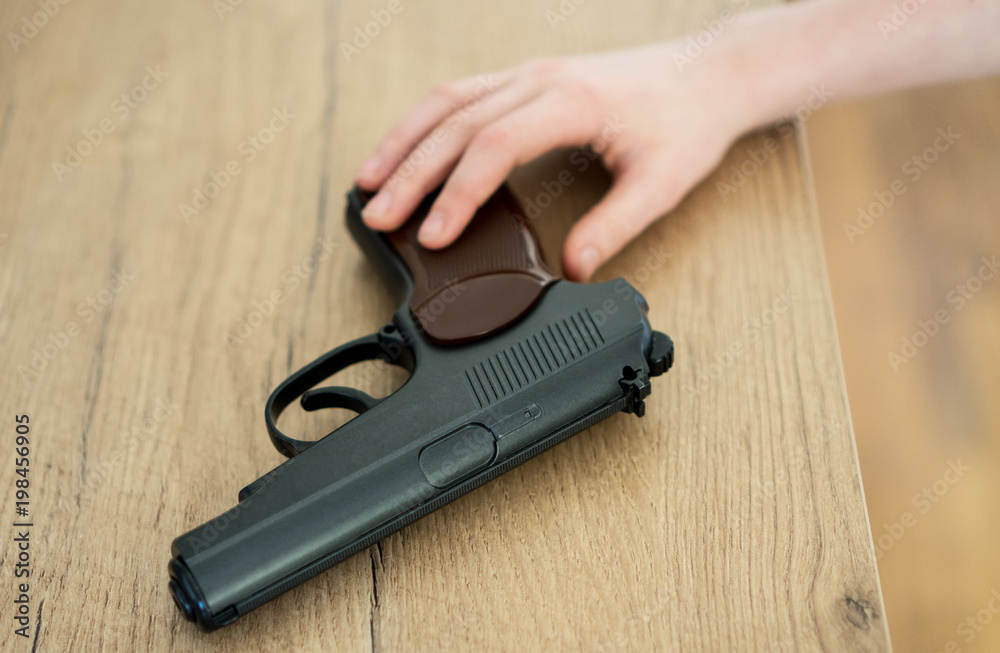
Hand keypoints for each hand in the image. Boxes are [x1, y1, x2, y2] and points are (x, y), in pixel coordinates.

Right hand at [354, 42, 756, 280]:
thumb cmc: (686, 124)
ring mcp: (529, 74)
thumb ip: (614, 226)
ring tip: (368, 182)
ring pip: (448, 101)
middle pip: (457, 122)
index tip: (433, 235)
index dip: (457, 193)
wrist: (706, 74)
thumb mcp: (662, 183)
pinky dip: (425, 123)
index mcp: (571, 101)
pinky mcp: (526, 79)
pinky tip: (406, 148)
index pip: (494, 145)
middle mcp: (540, 80)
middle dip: (410, 171)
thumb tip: (573, 269)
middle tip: (377, 215)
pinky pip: (461, 94)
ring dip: (404, 140)